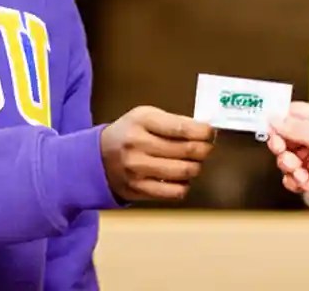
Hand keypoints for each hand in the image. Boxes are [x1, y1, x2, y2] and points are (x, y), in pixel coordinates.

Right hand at [100, 106, 215, 201]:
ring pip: (184, 172)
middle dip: (204, 150)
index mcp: (142, 121)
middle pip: (186, 150)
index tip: (211, 133)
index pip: (181, 127)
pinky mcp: (138, 189)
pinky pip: (174, 192)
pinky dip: (184, 185)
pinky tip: (181, 178)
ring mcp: (137, 168)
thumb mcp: (145, 117)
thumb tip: (205, 132)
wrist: (98, 157)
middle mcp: (138, 144)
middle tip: (207, 149)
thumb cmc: (129, 133)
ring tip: (194, 163)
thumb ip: (173, 122)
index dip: (202, 132)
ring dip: (196, 167)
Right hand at [266, 102, 308, 236]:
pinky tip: (303, 181)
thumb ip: (296, 128)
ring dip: (287, 163)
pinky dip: (293, 180)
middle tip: (281, 149)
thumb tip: (274, 118)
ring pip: (287, 158)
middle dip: (280, 143)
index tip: (264, 122)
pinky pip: (292, 178)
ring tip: (298, 168)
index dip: (278, 118)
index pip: (294, 113)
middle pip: (286, 136)